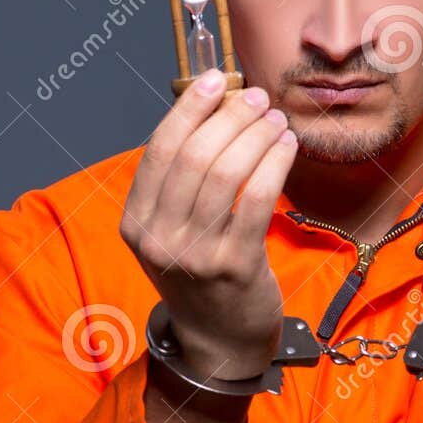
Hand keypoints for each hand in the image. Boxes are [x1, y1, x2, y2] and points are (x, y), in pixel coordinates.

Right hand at [120, 70, 297, 380]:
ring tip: (275, 119)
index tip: (216, 80)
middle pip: (195, 156)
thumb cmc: (201, 273)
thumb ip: (181, 181)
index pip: (160, 150)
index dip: (189, 109)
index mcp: (136, 222)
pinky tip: (287, 146)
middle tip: (257, 98)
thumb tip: (213, 109)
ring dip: (256, 135)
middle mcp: (159, 238)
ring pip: (226, 172)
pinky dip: (274, 163)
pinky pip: (256, 198)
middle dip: (230, 116)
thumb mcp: (171, 231)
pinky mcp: (235, 265)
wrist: (219, 342)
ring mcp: (196, 254)